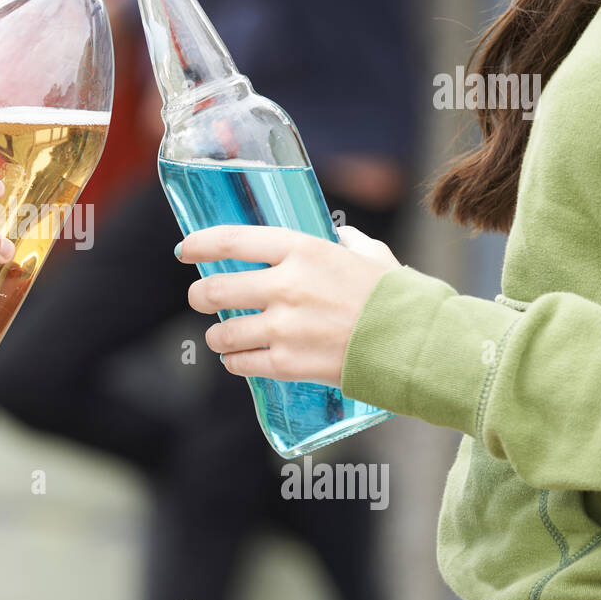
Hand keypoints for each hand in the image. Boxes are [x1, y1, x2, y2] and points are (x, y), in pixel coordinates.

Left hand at [178, 224, 400, 387]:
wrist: (416, 345)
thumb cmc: (396, 297)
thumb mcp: (370, 255)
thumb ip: (346, 243)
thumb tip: (338, 235)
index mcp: (302, 250)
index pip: (233, 240)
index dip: (200, 243)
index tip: (184, 249)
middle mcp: (286, 286)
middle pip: (216, 288)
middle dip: (200, 295)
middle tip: (200, 297)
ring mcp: (284, 327)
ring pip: (223, 331)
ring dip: (217, 334)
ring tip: (222, 335)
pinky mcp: (289, 364)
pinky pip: (240, 363)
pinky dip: (235, 361)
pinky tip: (239, 358)